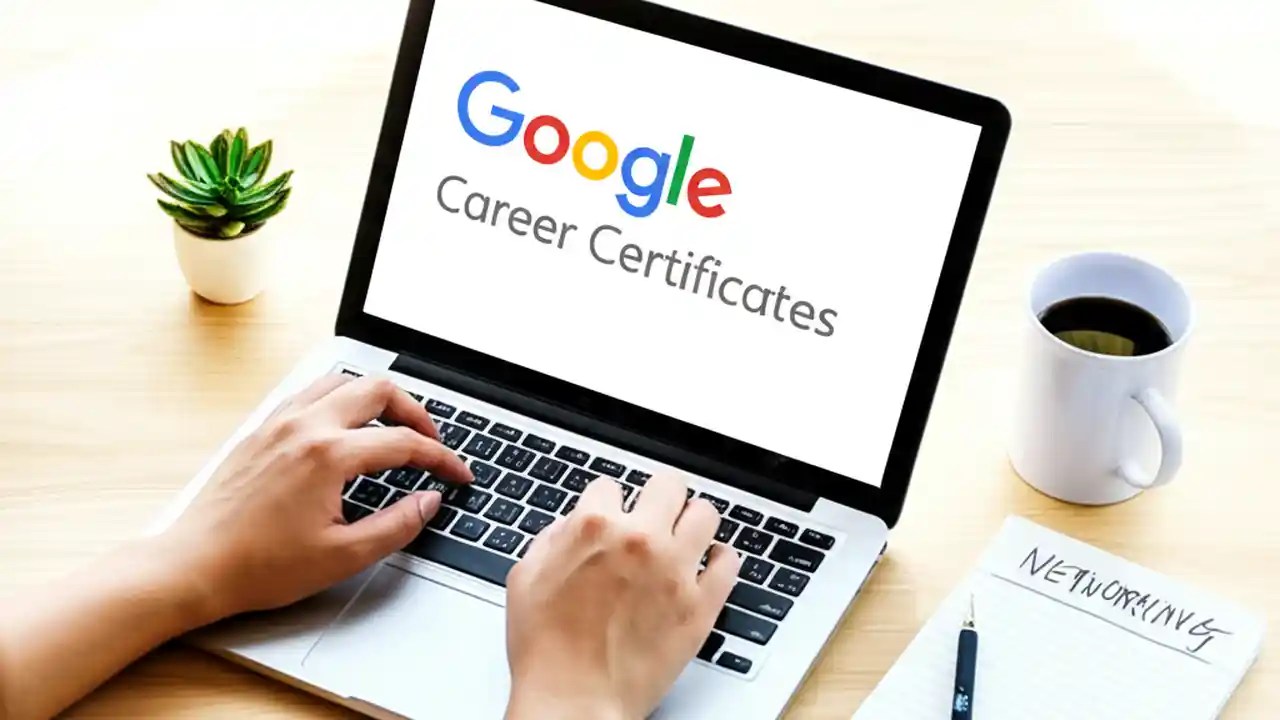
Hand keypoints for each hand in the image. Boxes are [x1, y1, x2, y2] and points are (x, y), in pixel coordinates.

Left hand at [158, 373, 471, 623]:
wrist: (194, 567)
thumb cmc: (259, 566)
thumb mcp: (343, 556)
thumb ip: (396, 525)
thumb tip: (428, 502)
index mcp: (329, 455)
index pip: (404, 443)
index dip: (441, 459)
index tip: (457, 475)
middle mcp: (304, 427)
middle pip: (377, 390)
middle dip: (415, 412)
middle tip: (430, 441)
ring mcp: (279, 424)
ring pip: (342, 381)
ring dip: (376, 398)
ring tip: (392, 426)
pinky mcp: (260, 431)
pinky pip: (310, 394)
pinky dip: (339, 400)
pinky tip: (344, 426)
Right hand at [504, 473, 739, 719]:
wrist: (574, 701)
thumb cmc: (546, 650)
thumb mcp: (524, 579)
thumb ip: (551, 540)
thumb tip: (571, 527)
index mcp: (595, 528)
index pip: (611, 485)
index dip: (607, 504)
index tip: (610, 518)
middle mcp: (641, 541)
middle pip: (668, 485)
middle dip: (657, 498)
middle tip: (653, 514)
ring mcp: (676, 571)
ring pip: (705, 514)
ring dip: (692, 521)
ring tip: (684, 535)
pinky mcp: (701, 605)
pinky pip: (729, 563)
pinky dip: (720, 560)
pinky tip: (707, 565)